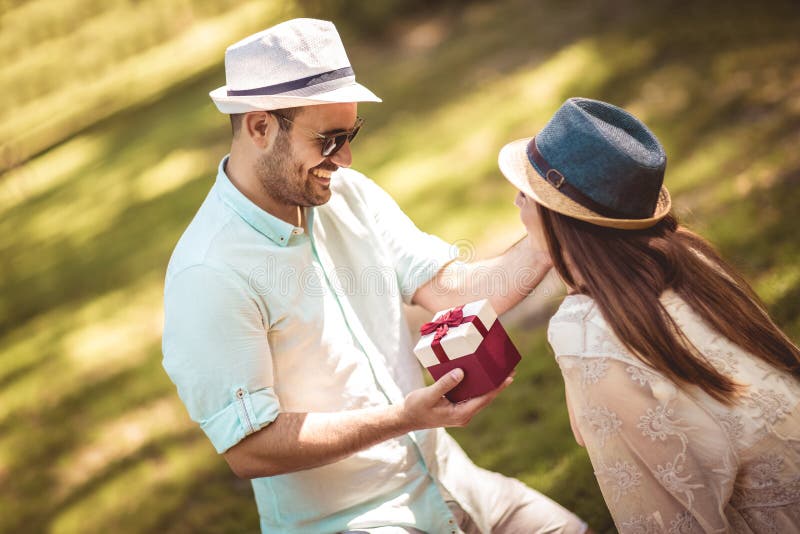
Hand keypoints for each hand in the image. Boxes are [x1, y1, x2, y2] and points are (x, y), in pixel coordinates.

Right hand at [399, 369, 513, 430]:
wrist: (406, 418)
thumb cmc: (416, 408)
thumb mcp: (429, 395)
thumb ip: (445, 384)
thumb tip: (461, 373)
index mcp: (460, 414)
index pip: (484, 399)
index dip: (497, 388)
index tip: (509, 378)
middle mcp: (464, 415)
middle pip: (485, 398)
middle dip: (498, 385)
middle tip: (511, 370)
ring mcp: (461, 412)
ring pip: (479, 397)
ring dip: (489, 385)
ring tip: (500, 371)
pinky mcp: (456, 407)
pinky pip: (470, 396)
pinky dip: (477, 386)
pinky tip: (481, 376)